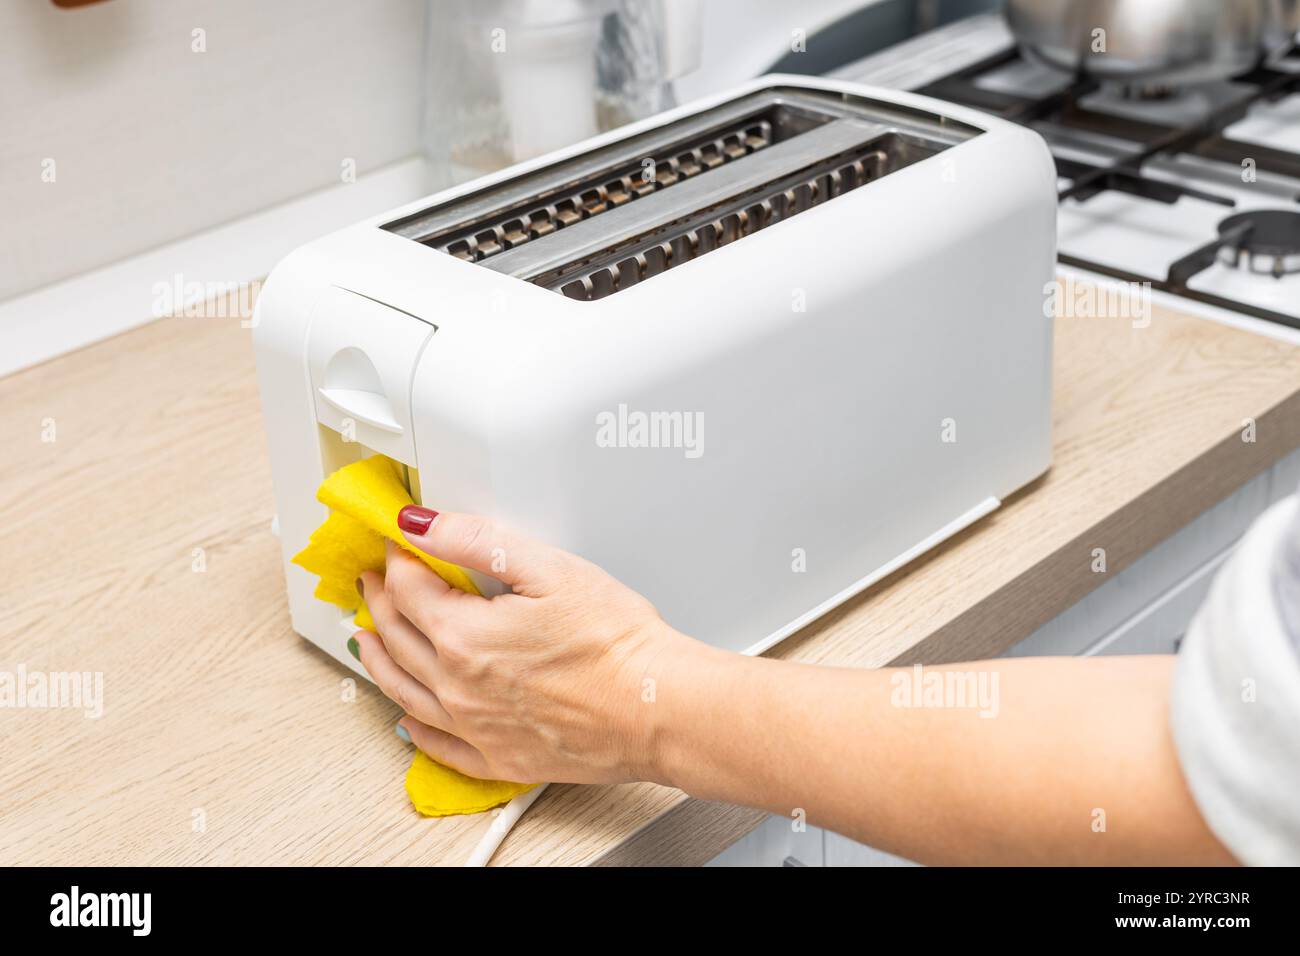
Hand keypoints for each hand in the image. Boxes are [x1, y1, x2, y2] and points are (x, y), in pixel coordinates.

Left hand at [352, 508, 708, 784]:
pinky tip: (407, 718)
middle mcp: (456, 687)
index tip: (399, 543)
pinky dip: (413, 728)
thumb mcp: (549, 569)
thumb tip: (421, 524)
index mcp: (462, 637)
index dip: (399, 558)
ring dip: (380, 658)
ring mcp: (474, 729)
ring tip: (370, 638)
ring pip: (403, 691)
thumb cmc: (615, 643)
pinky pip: (437, 746)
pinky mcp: (499, 759)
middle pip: (397, 638)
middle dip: (381, 601)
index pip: (408, 588)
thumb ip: (477, 540)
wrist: (655, 708)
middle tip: (375, 581)